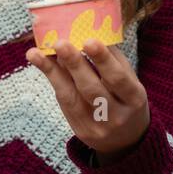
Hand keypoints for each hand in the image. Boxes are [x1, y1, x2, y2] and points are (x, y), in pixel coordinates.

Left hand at [26, 38, 150, 162]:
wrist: (127, 141)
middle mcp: (116, 116)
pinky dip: (53, 81)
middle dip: (75, 65)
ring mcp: (96, 127)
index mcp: (135, 99)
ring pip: (71, 98)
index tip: (89, 40)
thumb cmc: (127, 101)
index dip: (103, 60)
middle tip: (61, 43)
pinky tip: (42, 64)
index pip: (118, 78)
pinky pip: (64, 103)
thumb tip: (91, 32)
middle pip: (92, 89)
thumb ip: (114, 61)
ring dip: (54, 72)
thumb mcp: (131, 83)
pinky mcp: (80, 131)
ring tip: (38, 53)